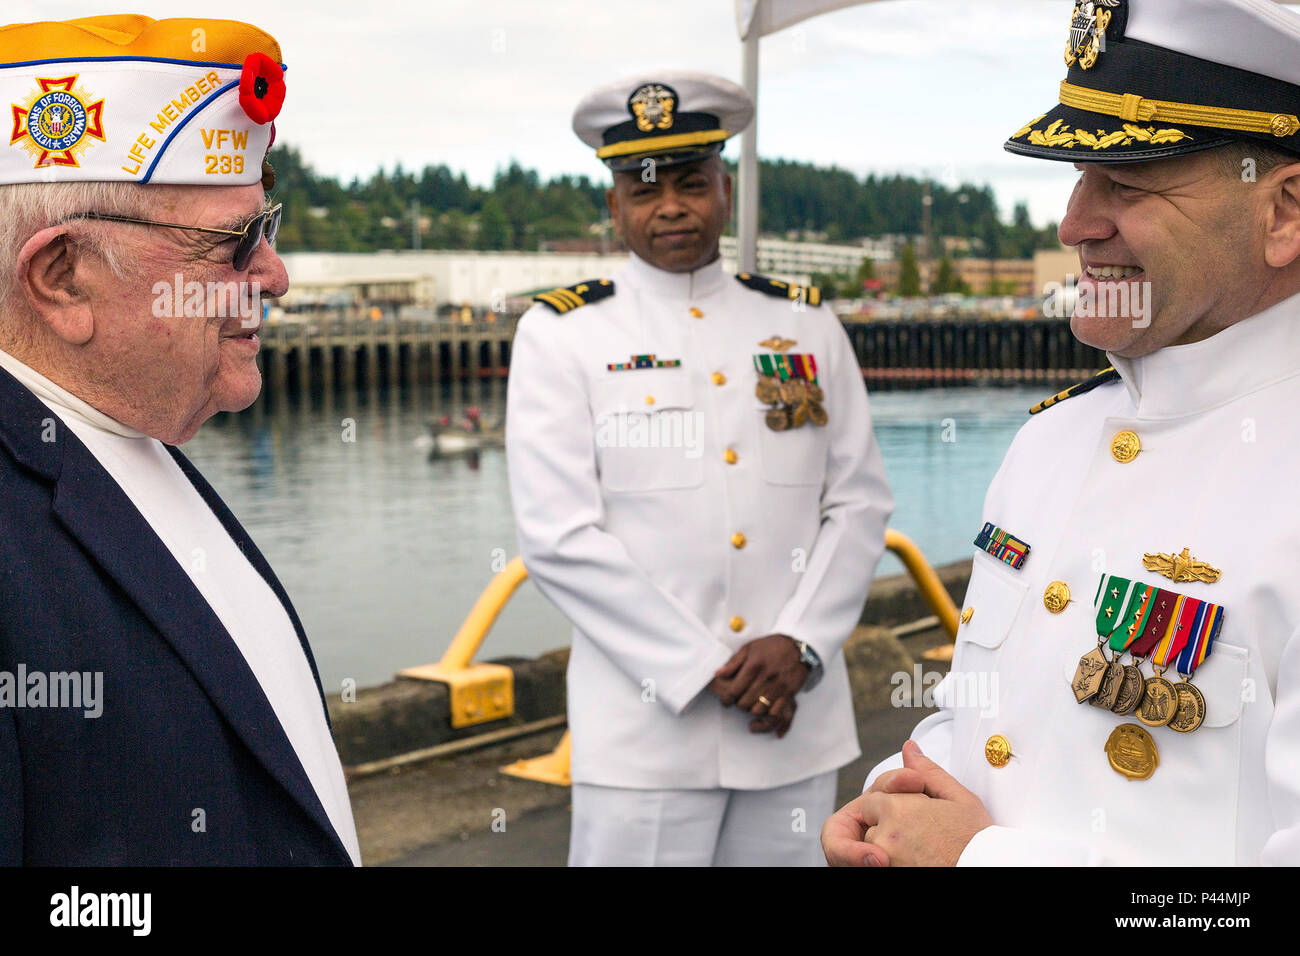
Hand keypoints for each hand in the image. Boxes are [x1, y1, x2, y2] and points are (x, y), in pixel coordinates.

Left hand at [709, 635, 807, 735]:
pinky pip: (775, 712)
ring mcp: (778, 686)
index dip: (726, 699)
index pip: (734, 690)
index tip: (725, 701)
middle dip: (738, 704)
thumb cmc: (771, 647)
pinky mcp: (789, 693)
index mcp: (753, 665)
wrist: (799, 647)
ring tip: (750, 704)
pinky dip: (767, 712)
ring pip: (758, 709)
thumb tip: (718, 674)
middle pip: (744, 702)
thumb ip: (733, 662)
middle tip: (738, 701)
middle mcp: (766, 677)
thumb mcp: (749, 648)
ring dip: (751, 709)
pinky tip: (764, 706)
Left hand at [821, 741, 991, 866]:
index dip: (892, 806)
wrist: (992, 868)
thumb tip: (909, 749)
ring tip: (924, 848)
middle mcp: (886, 836)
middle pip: (871, 826)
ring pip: (875, 848)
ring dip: (890, 846)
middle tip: (921, 833)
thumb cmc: (977, 840)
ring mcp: (888, 860)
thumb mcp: (958, 797)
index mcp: (897, 810)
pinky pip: (884, 864)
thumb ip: (927, 771)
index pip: (872, 801)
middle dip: (888, 825)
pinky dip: (896, 860)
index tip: (915, 815)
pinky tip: (922, 858)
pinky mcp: (895, 874)